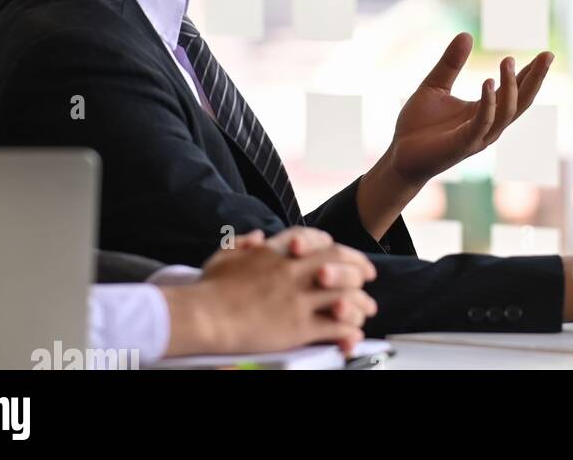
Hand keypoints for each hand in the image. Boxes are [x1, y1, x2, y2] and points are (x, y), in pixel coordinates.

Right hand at [162, 239, 377, 358]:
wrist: (204, 316)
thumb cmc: (209, 288)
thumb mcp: (226, 255)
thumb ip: (245, 244)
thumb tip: (257, 237)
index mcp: (280, 251)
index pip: (320, 241)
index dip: (338, 247)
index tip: (348, 254)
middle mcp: (295, 270)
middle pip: (340, 264)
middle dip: (358, 271)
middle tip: (369, 278)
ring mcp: (299, 298)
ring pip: (344, 295)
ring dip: (359, 303)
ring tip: (367, 309)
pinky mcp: (299, 327)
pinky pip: (334, 327)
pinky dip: (348, 331)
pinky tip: (353, 335)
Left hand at [386, 32, 552, 184]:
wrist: (399, 155)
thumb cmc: (418, 125)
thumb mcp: (435, 85)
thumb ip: (451, 63)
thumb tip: (467, 34)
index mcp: (485, 111)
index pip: (515, 91)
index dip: (531, 73)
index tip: (547, 53)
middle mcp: (488, 124)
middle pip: (522, 102)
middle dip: (536, 79)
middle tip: (547, 55)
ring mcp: (478, 136)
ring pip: (507, 112)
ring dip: (511, 86)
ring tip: (507, 61)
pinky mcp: (463, 144)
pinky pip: (483, 122)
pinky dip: (489, 103)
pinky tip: (487, 81)